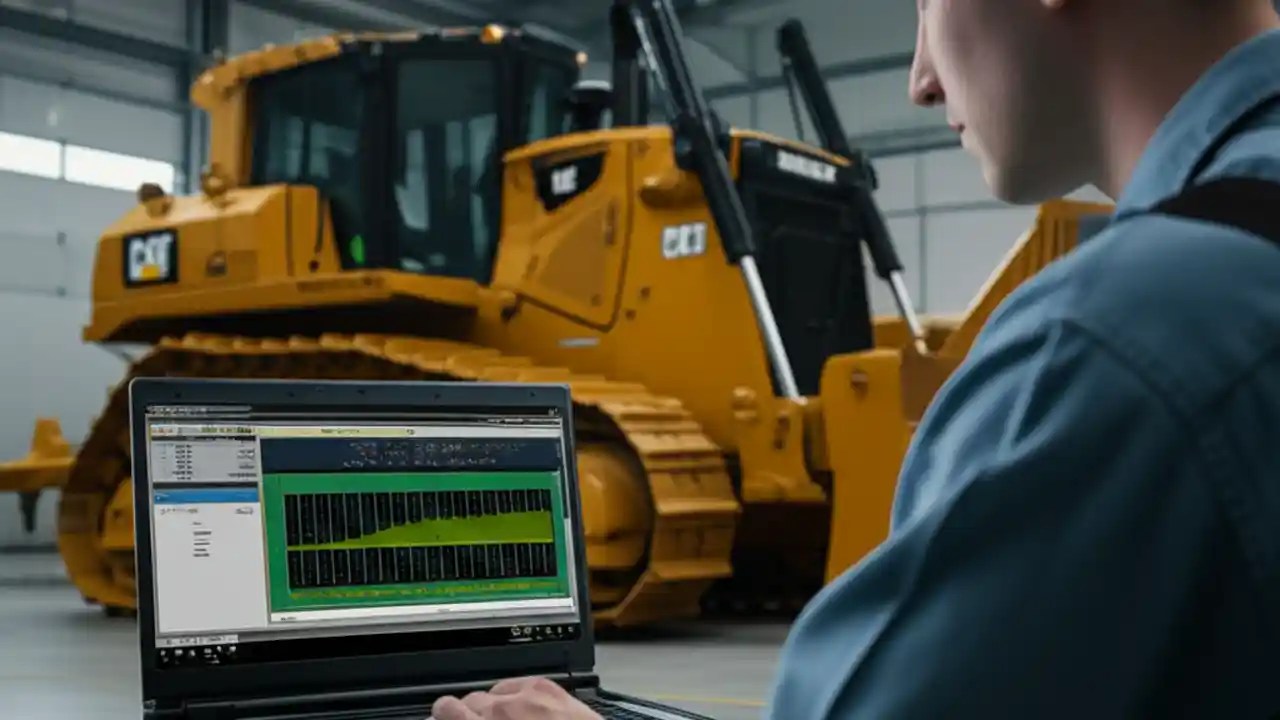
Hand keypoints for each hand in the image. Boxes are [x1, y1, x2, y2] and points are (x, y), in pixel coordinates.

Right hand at [430, 676, 603, 719]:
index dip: (442, 716)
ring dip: (493, 707)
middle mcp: (502, 711)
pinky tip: (523, 713)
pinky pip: (516, 685)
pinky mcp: (546, 687)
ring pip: (491, 692)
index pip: (445, 710)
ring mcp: (526, 696)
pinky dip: (515, 697)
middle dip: (468, 716)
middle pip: (467, 701)